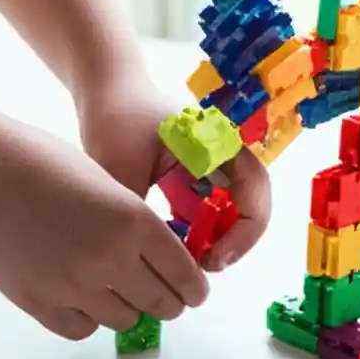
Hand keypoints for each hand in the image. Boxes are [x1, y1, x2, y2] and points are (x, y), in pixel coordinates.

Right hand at [0, 119, 208, 339]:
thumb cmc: (43, 163)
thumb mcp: (108, 183)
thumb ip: (135, 225)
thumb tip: (160, 264)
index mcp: (134, 221)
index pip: (184, 275)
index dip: (193, 289)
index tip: (193, 294)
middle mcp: (110, 257)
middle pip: (160, 304)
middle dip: (168, 303)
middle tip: (163, 299)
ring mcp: (73, 284)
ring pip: (122, 320)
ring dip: (125, 309)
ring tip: (114, 291)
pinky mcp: (38, 302)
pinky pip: (81, 329)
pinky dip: (87, 318)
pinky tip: (81, 298)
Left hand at [77, 76, 272, 271]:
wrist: (104, 89)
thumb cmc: (116, 116)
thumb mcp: (121, 165)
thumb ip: (135, 211)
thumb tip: (143, 259)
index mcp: (219, 143)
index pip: (255, 192)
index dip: (244, 233)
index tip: (211, 258)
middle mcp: (224, 156)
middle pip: (247, 208)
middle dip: (229, 243)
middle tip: (197, 269)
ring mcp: (210, 168)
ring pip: (226, 215)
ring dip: (211, 241)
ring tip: (180, 263)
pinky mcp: (192, 179)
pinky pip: (204, 213)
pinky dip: (192, 233)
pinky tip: (165, 245)